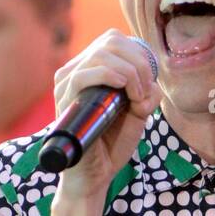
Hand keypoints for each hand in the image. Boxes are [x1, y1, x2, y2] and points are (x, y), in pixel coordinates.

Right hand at [51, 30, 160, 203]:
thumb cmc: (113, 143)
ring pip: (100, 54)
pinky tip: (122, 89)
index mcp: (91, 68)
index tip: (149, 85)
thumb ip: (147, 92)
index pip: (116, 40)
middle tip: (144, 93)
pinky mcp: (64, 100)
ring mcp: (66, 84)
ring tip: (135, 100)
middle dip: (139, 64)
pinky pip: (82, 75)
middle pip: (111, 41)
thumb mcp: (138, 112)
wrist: (96, 175)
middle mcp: (76, 70)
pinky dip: (108, 76)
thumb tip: (151, 83)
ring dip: (129, 73)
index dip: (140, 56)